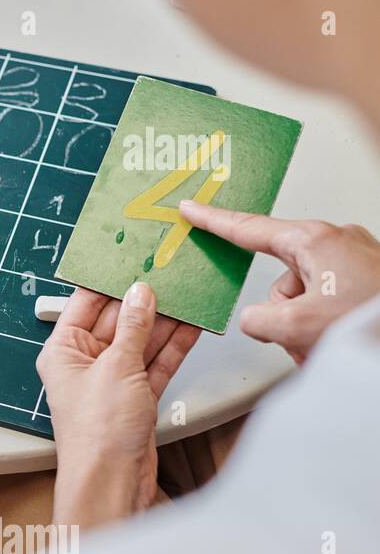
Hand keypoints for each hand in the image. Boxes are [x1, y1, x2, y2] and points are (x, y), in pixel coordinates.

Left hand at [37, 285, 201, 527]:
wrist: (113, 483)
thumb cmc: (97, 434)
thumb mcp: (116, 367)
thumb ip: (133, 328)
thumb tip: (140, 294)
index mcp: (63, 351)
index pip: (86, 304)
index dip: (110, 280)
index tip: (132, 257)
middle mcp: (85, 364)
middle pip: (119, 320)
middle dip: (146, 298)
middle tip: (171, 271)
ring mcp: (113, 381)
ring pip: (142, 341)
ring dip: (166, 320)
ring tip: (190, 291)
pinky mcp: (137, 398)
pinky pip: (157, 362)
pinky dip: (175, 345)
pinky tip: (193, 324)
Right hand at [180, 200, 379, 362]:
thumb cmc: (372, 321)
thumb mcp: (297, 327)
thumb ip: (259, 321)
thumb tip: (259, 320)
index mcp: (315, 241)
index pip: (249, 229)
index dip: (214, 221)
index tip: (192, 209)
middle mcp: (337, 243)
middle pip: (281, 281)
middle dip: (285, 317)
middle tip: (302, 337)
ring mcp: (358, 261)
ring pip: (305, 297)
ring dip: (308, 328)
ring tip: (330, 344)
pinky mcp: (371, 280)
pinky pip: (331, 302)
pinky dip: (328, 327)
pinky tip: (341, 343)